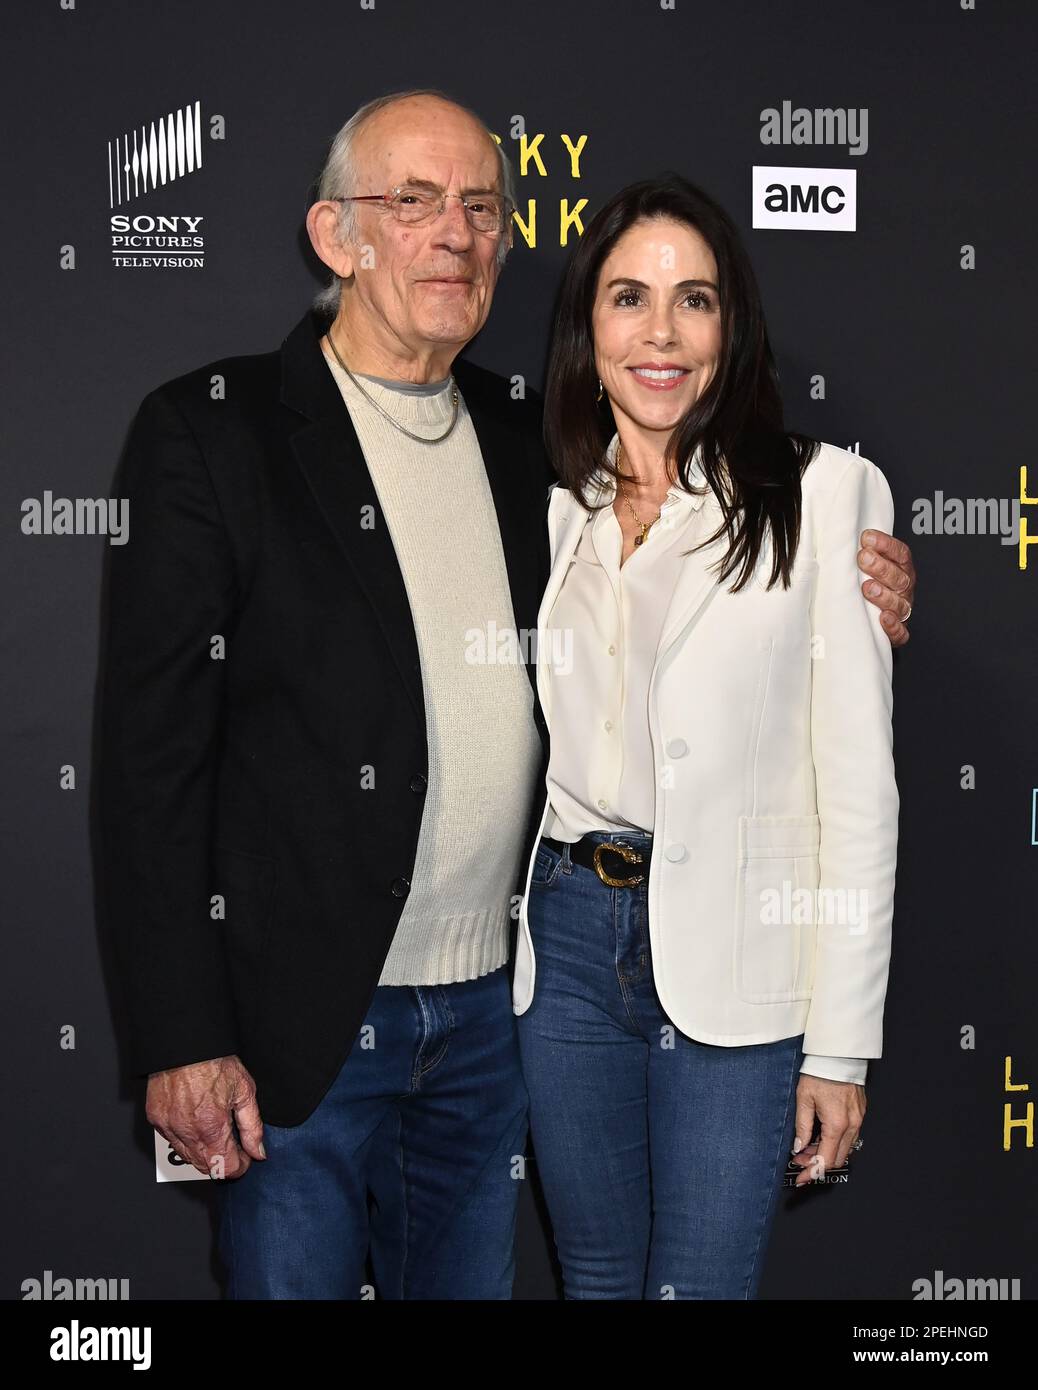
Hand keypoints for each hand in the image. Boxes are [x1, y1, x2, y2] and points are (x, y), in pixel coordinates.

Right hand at [146, 1054, 265, 1180]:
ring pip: (188, 1158)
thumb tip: (258, 1151)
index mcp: (212, 1128)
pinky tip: (196, 1124)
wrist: (185, 1043)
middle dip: (223, 1162)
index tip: (245, 1157)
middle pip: (207, 1168)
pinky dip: (186, 1140)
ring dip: (205, 1154)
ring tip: (216, 1133)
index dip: (240, 1166)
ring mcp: (169, 1128)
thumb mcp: (244, 1091)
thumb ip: (253, 1127)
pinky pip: (173, 1142)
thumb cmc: (215, 1062)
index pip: (226, 1169)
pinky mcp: (156, 1120)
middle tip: (233, 1145)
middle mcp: (187, 1133)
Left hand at [790, 1074, 864, 1187]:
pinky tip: (821, 1137)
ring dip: (827, 1153)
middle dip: (817, 1164)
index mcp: (836, 1124)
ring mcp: (858, 1119)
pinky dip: (835, 1142)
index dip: (812, 1172)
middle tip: (800, 1161)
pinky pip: (850, 1137)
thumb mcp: (803, 1099)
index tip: (801, 1178)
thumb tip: (798, 1147)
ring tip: (808, 1148)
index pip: (825, 1159)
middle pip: (837, 1158)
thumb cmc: (819, 1073)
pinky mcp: (860, 1113)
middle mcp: (851, 1125)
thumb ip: (802, 1126)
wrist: (837, 1055)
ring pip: (844, 1149)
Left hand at [859, 529, 914, 646]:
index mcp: (901, 568)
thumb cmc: (864, 584)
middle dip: (881, 567)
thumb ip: (861, 553)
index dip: (886, 545)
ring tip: (868, 588)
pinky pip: (901, 632)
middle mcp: (904, 588)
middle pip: (900, 577)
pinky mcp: (898, 631)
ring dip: (884, 595)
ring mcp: (902, 609)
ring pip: (900, 604)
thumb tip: (840, 537)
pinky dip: (894, 626)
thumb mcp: (865, 565)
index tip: (867, 538)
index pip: (900, 553)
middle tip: (863, 559)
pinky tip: (883, 618)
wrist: (868, 616)